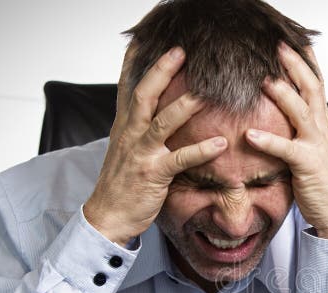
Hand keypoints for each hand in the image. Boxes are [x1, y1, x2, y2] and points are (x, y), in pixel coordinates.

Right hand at [84, 45, 227, 245]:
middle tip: (181, 52)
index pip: (127, 87)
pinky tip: (220, 143)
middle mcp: (130, 135)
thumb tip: (153, 110)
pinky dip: (202, 150)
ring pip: (162, 123)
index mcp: (124, 126)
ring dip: (185, 106)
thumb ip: (138, 127)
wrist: (107, 215)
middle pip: (144, 95)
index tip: (144, 40)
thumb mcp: (125, 149)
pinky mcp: (154, 174)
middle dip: (162, 71)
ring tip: (207, 93)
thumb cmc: (121, 183)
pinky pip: (181, 159)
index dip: (135, 62)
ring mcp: (141, 153)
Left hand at [245, 43, 327, 241]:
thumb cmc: (323, 183)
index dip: (305, 60)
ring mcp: (317, 145)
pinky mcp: (308, 165)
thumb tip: (278, 115)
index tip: (291, 40)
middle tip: (277, 45)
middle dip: (294, 65)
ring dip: (282, 95)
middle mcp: (322, 128)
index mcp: (322, 122)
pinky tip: (250, 135)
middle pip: (310, 88)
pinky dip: (268, 141)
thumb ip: (299, 130)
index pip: (315, 83)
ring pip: (301, 112)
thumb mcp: (313, 149)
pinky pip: (286, 150)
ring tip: (263, 80)